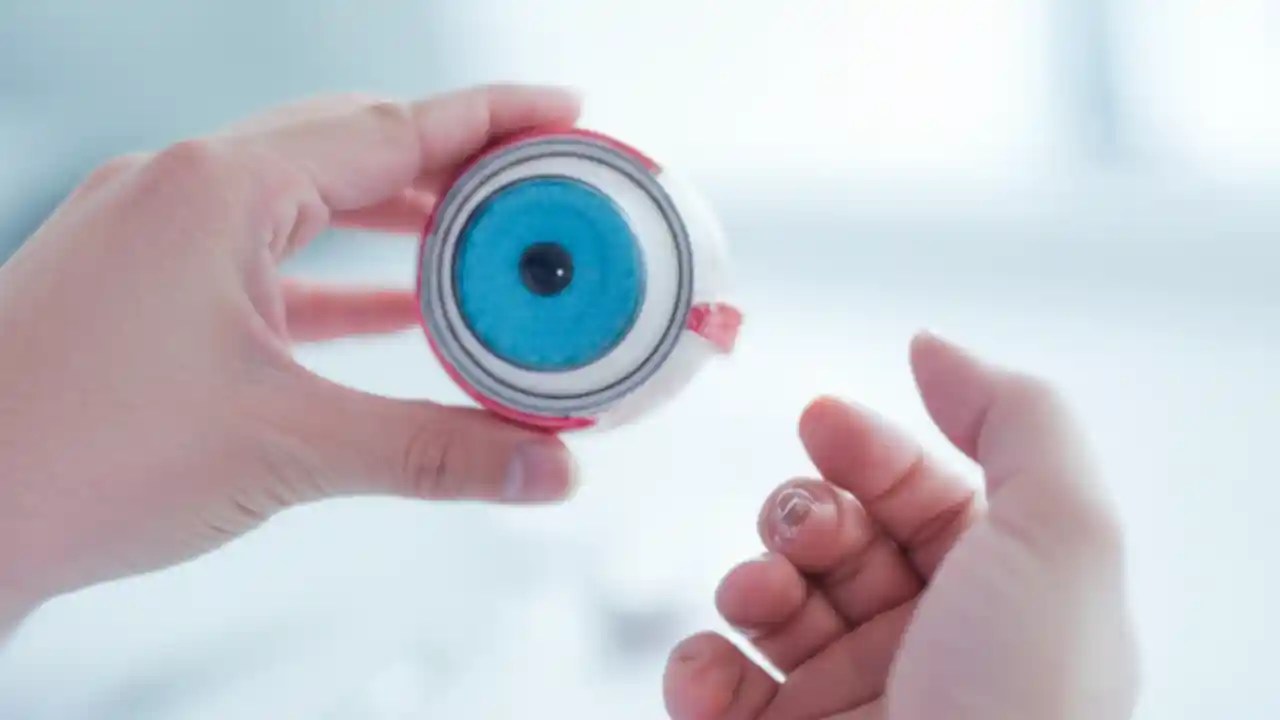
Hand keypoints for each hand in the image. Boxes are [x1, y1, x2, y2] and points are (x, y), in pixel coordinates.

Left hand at [0, 85, 582, 626]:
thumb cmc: (76, 459)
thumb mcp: (284, 446)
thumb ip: (432, 451)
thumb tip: (547, 469)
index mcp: (217, 191)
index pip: (390, 130)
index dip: (491, 119)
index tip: (565, 113)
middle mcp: (179, 189)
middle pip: (348, 145)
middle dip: (450, 162)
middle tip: (532, 181)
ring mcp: (149, 233)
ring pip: (303, 198)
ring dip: (393, 219)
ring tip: (477, 244)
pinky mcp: (137, 284)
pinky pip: (263, 257)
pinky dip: (335, 275)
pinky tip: (390, 308)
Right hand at [663, 334, 1139, 718]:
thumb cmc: (1020, 711)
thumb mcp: (1062, 537)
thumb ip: (1015, 418)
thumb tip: (933, 350)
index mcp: (999, 594)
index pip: (921, 490)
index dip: (873, 447)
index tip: (824, 423)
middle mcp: (924, 644)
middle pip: (838, 535)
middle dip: (805, 514)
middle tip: (803, 533)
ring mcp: (845, 699)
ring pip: (767, 598)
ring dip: (748, 582)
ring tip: (757, 603)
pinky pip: (714, 681)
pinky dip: (700, 667)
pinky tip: (715, 676)